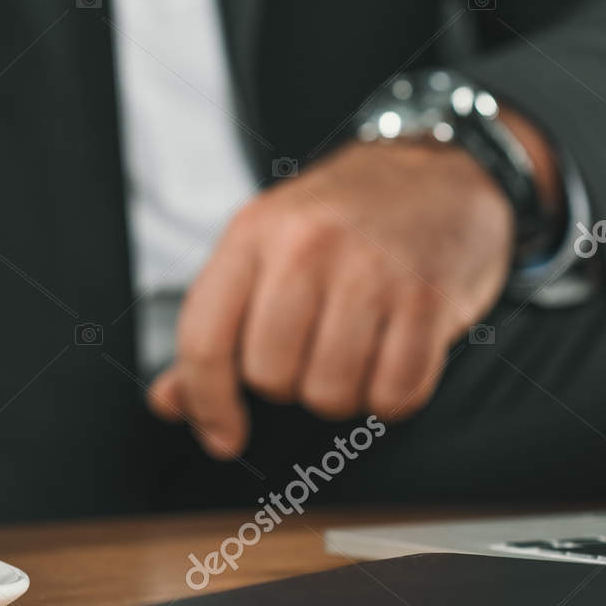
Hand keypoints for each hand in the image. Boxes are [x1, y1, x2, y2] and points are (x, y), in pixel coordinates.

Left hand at [147, 138, 519, 457]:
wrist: (437, 171)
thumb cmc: (338, 220)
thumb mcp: (261, 251)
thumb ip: (214, 328)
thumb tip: (169, 401)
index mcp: (250, 235)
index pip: (204, 340)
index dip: (206, 403)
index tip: (221, 435)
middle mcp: (306, 246)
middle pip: (269, 375)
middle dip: (286, 385)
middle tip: (308, 351)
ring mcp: (371, 270)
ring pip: (330, 392)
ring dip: (340, 393)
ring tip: (352, 351)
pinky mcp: (430, 296)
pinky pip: (396, 393)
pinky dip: (391, 396)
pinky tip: (391, 356)